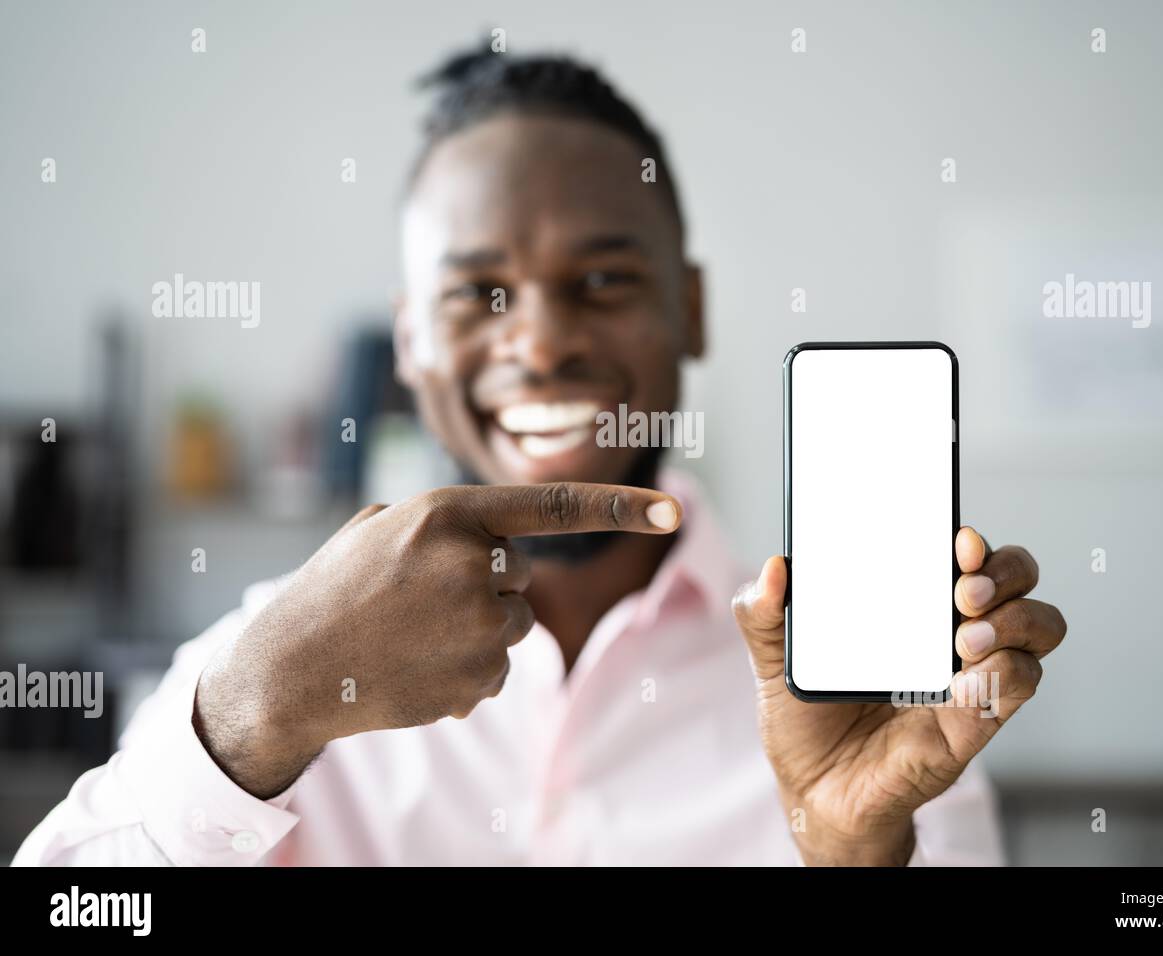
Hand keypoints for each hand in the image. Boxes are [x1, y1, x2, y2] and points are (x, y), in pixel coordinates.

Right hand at [195, 482, 679, 797]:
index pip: (552, 507)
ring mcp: (476, 624)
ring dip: (475, 633)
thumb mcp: (382, 527)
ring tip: (412, 637)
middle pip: (520, 575)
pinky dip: (468, 674)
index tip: (673, 508)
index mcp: (446, 514)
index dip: (620, 507)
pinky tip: (417, 668)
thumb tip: (503, 541)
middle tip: (420, 603)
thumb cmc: (335, 589)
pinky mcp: (479, 676)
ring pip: (512, 625)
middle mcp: (470, 563)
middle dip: (484, 587)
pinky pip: (499, 671)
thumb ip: (448, 522)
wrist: (292, 668)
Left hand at [732, 527, 1065, 864]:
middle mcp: (951, 628)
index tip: (957, 539)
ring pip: (1039, 625)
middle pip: (1016, 575)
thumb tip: (773, 569)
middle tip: (961, 592)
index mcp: (910, 601)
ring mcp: (970, 672)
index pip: (963, 551)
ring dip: (1016, 619)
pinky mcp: (977, 720)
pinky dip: (1006, 673)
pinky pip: (1021, 684)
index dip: (972, 538)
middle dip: (1004, 571)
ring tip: (966, 638)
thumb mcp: (773, 659)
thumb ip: (762, 614)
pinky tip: (966, 680)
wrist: (815, 793)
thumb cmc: (805, 718)